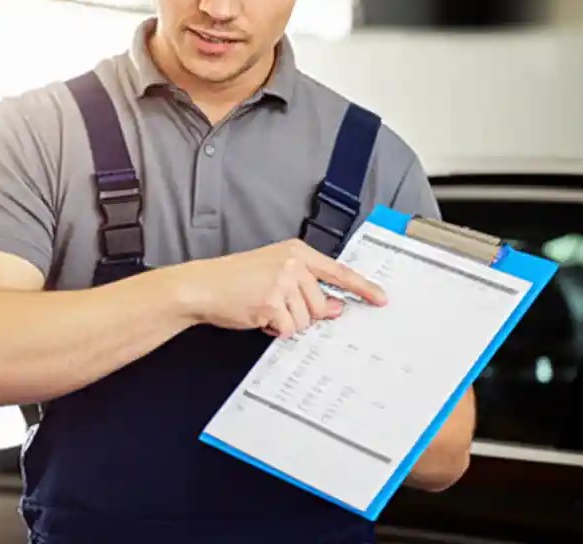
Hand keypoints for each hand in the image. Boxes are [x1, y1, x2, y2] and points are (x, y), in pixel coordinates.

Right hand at [167, 239, 386, 338]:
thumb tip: (334, 308)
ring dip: (285, 322)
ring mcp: (283, 282)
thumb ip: (307, 289)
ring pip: (305, 320)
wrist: (202, 285)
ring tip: (262, 308)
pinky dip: (272, 329)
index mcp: (296, 252)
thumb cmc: (234, 280)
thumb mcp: (275, 276)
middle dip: (302, 314)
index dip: (362, 287)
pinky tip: (257, 316)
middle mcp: (293, 264)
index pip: (338, 271)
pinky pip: (287, 329)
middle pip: (321, 305)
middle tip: (275, 306)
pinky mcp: (272, 302)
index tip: (380, 299)